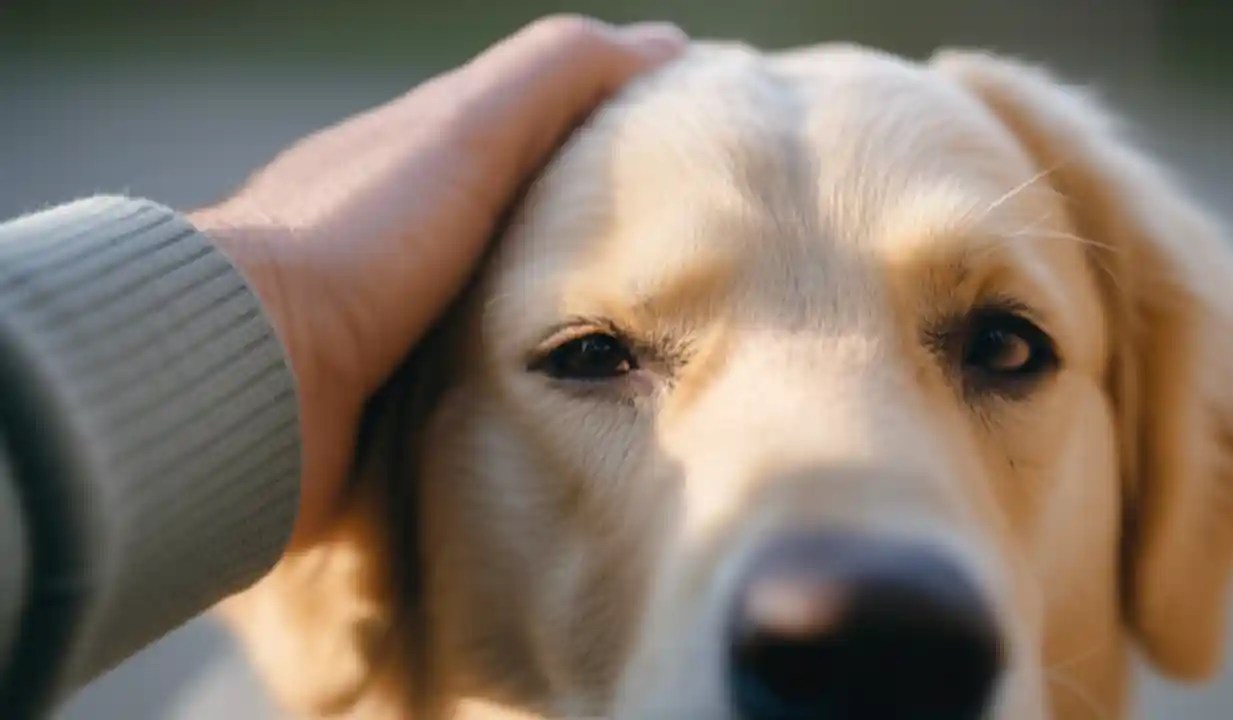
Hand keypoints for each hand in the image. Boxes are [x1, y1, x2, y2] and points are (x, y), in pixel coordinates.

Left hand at [191, 16, 686, 551]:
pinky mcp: (383, 416)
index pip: (527, 140)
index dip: (603, 143)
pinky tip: (575, 416)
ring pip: (500, 324)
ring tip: (650, 362)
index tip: (679, 165)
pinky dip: (520, 401)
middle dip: (594, 254)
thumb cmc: (356, 242)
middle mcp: (395, 246)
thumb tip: (664, 42)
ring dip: (561, 340)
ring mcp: (385, 335)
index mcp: (412, 167)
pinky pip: (473, 400)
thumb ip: (555, 77)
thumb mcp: (467, 130)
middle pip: (519, 236)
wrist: (246, 379)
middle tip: (682, 278)